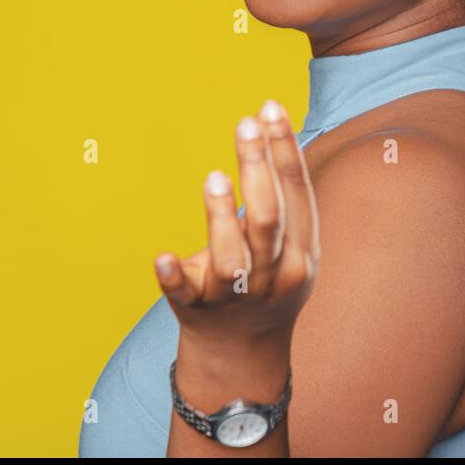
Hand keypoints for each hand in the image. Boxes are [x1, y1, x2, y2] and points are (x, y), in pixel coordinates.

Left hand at [153, 99, 321, 354]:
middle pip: (269, 218)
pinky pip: (186, 295)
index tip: (269, 107)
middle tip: (245, 123)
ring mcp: (235, 296)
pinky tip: (163, 256)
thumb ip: (283, 202)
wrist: (244, 357)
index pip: (296, 193)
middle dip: (258, 167)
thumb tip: (269, 131)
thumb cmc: (266, 285)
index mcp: (301, 252)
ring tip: (215, 177)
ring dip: (222, 218)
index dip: (284, 149)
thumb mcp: (291, 251)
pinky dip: (175, 276)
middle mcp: (273, 274)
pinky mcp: (197, 312)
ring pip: (233, 257)